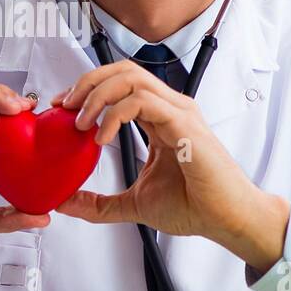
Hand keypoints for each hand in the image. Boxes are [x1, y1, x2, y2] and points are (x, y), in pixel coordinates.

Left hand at [51, 62, 289, 271]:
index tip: (63, 108)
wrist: (227, 220)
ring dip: (98, 94)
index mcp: (160, 118)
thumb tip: (66, 203)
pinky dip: (115, 114)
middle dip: (87, 82)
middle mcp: (170, 108)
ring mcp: (179, 112)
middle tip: (64, 106)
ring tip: (81, 122)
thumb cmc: (195, 206)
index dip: (88, 89)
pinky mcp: (183, 124)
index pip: (120, 84)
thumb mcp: (134, 203)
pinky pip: (142, 101)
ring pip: (131, 77)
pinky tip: (102, 137)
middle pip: (123, 70)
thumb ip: (99, 203)